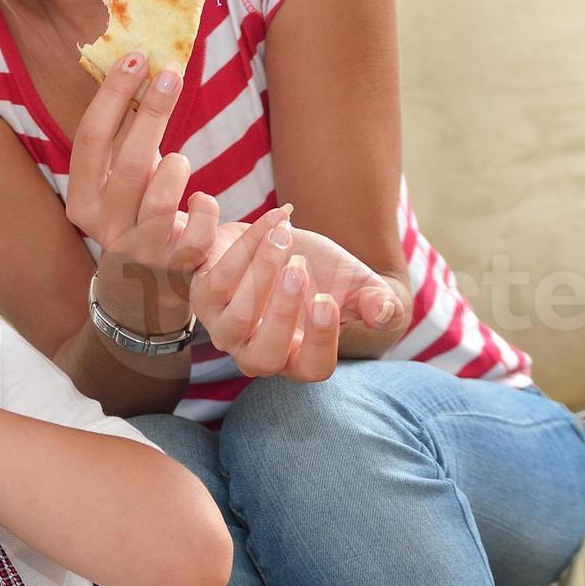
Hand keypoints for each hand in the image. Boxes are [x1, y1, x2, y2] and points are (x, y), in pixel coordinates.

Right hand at [65, 55, 224, 327]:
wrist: (142, 300)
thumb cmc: (135, 221)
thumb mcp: (119, 185)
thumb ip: (121, 141)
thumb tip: (137, 70)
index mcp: (81, 202)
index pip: (89, 139)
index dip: (112, 95)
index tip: (136, 57)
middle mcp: (104, 228)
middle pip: (128, 161)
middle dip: (152, 112)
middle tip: (171, 73)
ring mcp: (140, 252)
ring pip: (162, 198)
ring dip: (177, 167)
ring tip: (179, 159)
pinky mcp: (176, 270)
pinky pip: (199, 229)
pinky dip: (206, 208)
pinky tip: (203, 200)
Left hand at [188, 209, 401, 383]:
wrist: (278, 239)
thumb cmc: (322, 272)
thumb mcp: (356, 285)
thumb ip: (377, 302)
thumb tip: (382, 313)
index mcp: (298, 356)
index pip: (312, 368)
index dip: (322, 341)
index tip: (328, 301)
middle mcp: (256, 350)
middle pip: (262, 357)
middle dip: (282, 314)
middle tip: (299, 270)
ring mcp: (224, 326)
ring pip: (232, 317)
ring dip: (259, 273)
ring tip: (284, 235)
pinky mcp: (202, 292)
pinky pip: (213, 277)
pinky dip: (244, 244)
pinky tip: (276, 217)